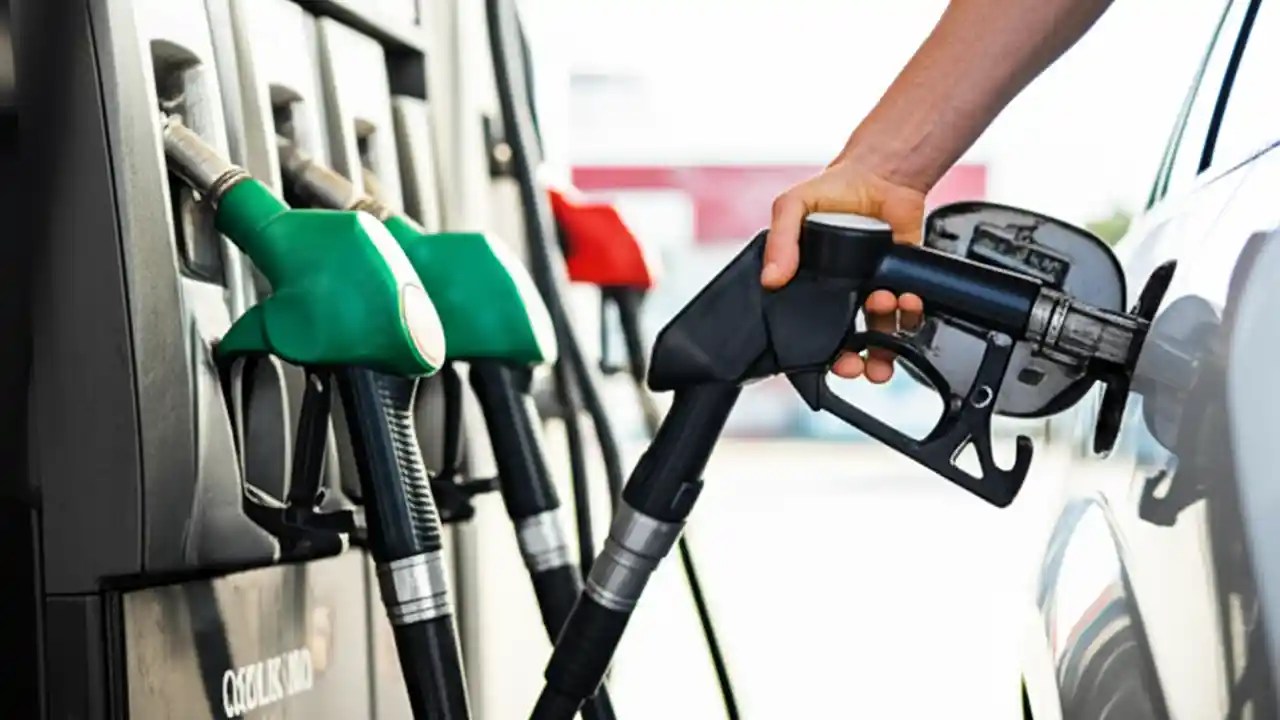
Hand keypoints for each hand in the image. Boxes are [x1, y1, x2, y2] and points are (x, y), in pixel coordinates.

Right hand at [763, 156, 927, 382]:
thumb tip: (770, 278)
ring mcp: (871, 291)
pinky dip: (909, 317)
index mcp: (810, 284)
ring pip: (878, 336)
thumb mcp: (792, 207)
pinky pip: (906, 314)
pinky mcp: (900, 283)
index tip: (825, 362)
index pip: (807, 328)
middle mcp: (840, 294)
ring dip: (884, 347)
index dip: (816, 352)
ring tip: (882, 329)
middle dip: (852, 363)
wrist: (881, 176)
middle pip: (845, 344)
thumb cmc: (832, 191)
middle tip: (854, 365)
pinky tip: (904, 306)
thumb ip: (779, 240)